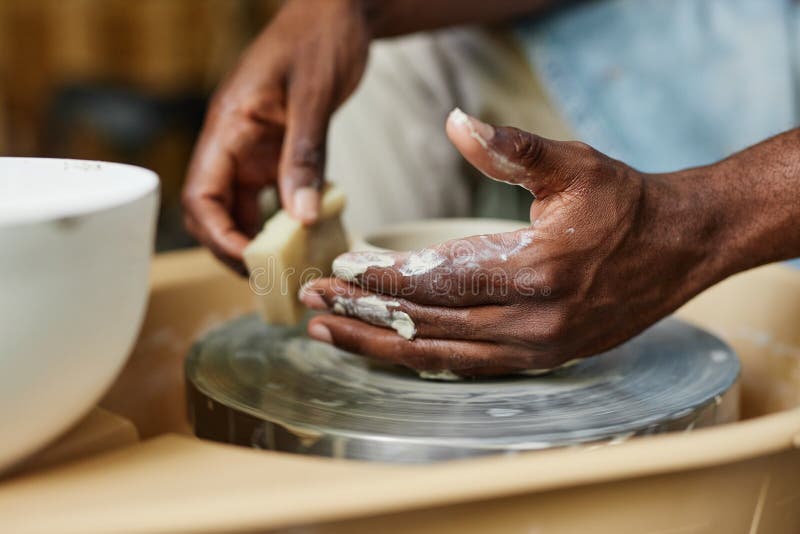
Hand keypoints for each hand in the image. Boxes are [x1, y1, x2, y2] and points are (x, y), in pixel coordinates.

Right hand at [182, 0, 369, 272]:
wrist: (337, 13)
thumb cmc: (319, 38)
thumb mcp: (313, 98)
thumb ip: (304, 156)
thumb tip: (300, 219)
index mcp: (228, 126)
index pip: (201, 194)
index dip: (218, 236)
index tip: (249, 263)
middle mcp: (234, 142)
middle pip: (214, 210)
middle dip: (234, 248)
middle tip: (270, 277)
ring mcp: (255, 149)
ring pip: (242, 207)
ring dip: (259, 239)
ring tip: (288, 268)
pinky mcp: (276, 151)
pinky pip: (271, 195)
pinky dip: (283, 220)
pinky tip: (305, 237)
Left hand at [300, 109, 724, 375]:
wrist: (679, 247)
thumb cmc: (625, 203)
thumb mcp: (573, 165)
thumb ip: (512, 149)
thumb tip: (456, 121)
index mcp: (538, 272)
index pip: (439, 284)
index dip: (382, 278)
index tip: (336, 269)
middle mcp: (534, 323)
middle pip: (429, 327)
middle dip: (365, 315)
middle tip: (312, 304)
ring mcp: (538, 350)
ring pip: (442, 358)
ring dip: (382, 346)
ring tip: (332, 333)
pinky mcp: (541, 359)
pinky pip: (467, 368)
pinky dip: (421, 359)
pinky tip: (387, 349)